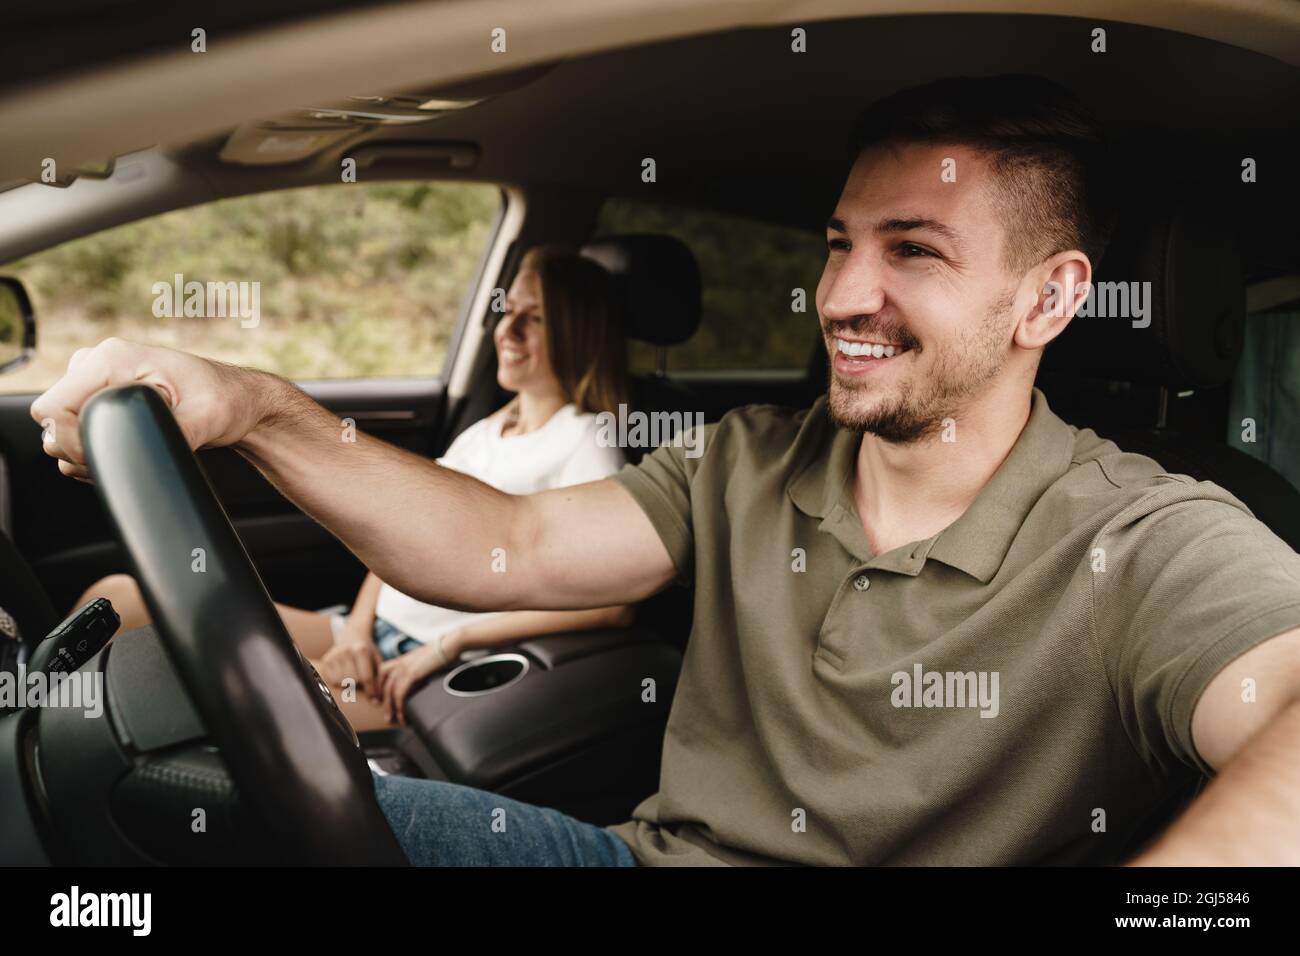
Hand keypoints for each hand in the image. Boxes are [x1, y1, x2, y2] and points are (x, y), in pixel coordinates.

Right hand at [30, 337, 276, 480]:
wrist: (240, 400)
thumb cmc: (226, 401)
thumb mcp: (203, 420)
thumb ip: (166, 435)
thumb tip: (139, 453)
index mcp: (113, 358)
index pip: (52, 407)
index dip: (67, 439)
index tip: (99, 455)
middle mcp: (99, 362)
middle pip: (50, 418)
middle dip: (76, 446)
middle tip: (120, 455)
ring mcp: (99, 377)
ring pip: (62, 423)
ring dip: (86, 446)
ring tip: (130, 448)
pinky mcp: (104, 392)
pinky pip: (76, 422)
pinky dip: (92, 442)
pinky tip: (124, 447)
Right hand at [317, 637, 383, 701]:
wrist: (351, 638)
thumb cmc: (368, 655)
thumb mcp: (377, 661)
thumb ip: (379, 678)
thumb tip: (376, 702)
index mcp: (361, 649)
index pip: (366, 677)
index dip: (371, 692)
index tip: (375, 702)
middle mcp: (345, 651)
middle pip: (353, 681)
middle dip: (361, 686)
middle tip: (363, 683)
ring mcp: (334, 655)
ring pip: (343, 683)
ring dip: (350, 685)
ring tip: (354, 677)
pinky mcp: (326, 660)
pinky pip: (334, 682)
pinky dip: (341, 683)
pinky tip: (345, 675)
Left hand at [377, 636, 453, 725]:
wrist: (449, 645)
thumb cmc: (441, 653)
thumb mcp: (424, 661)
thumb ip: (416, 670)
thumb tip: (418, 682)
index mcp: (401, 659)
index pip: (381, 674)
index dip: (380, 689)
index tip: (384, 703)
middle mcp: (399, 663)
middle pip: (384, 686)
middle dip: (385, 704)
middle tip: (388, 717)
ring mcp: (404, 669)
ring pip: (390, 693)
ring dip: (391, 709)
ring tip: (395, 720)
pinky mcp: (411, 675)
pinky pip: (400, 695)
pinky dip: (400, 708)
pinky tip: (404, 716)